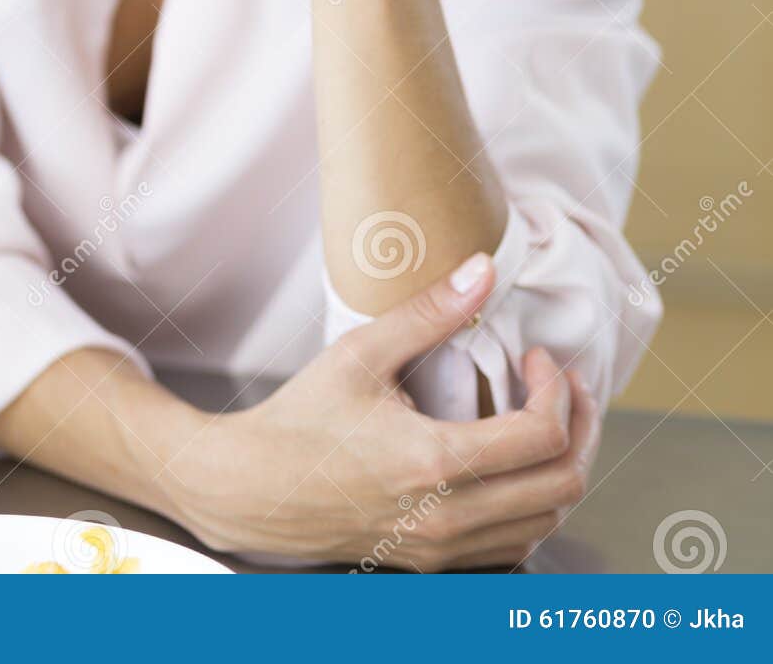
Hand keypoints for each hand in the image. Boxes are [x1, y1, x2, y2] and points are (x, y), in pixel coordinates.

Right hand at [171, 255, 600, 570]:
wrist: (251, 489)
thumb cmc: (301, 418)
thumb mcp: (362, 352)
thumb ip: (430, 312)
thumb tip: (485, 269)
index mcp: (434, 463)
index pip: (543, 437)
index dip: (557, 390)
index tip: (536, 357)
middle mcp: (448, 517)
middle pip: (562, 486)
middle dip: (580, 429)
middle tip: (563, 386)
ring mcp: (443, 548)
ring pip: (546, 522)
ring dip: (561, 468)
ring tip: (546, 419)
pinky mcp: (434, 562)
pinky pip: (514, 546)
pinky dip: (533, 504)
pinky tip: (513, 465)